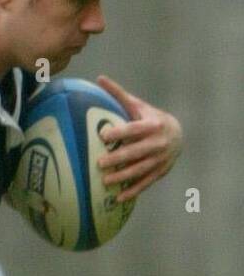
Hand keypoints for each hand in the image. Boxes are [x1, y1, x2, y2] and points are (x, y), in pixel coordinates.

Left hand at [95, 75, 183, 201]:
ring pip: (140, 170)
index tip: (102, 135)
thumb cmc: (149, 118)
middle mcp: (158, 143)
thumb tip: (99, 78)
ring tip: (105, 181)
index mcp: (152, 125)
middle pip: (136, 152)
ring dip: (123, 177)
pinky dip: (133, 191)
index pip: (134, 129)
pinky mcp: (160, 172)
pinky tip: (118, 197)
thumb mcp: (137, 105)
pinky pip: (146, 183)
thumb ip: (118, 95)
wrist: (178, 134)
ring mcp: (160, 159)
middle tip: (99, 163)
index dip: (119, 132)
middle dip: (118, 158)